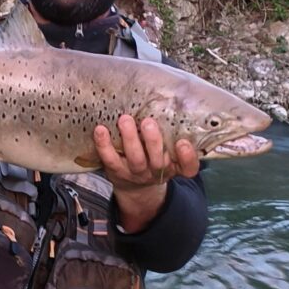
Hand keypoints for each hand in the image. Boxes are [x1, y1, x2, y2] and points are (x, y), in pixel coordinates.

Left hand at [93, 114, 200, 232]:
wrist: (134, 185)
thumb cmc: (153, 158)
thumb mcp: (168, 151)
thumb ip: (170, 134)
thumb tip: (167, 102)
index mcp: (174, 166)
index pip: (188, 168)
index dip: (187, 157)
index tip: (183, 143)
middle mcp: (157, 171)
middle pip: (158, 161)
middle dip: (153, 141)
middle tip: (148, 122)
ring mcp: (136, 173)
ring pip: (135, 159)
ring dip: (130, 139)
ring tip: (125, 120)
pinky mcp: (117, 171)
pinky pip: (110, 160)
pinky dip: (104, 145)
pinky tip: (100, 130)